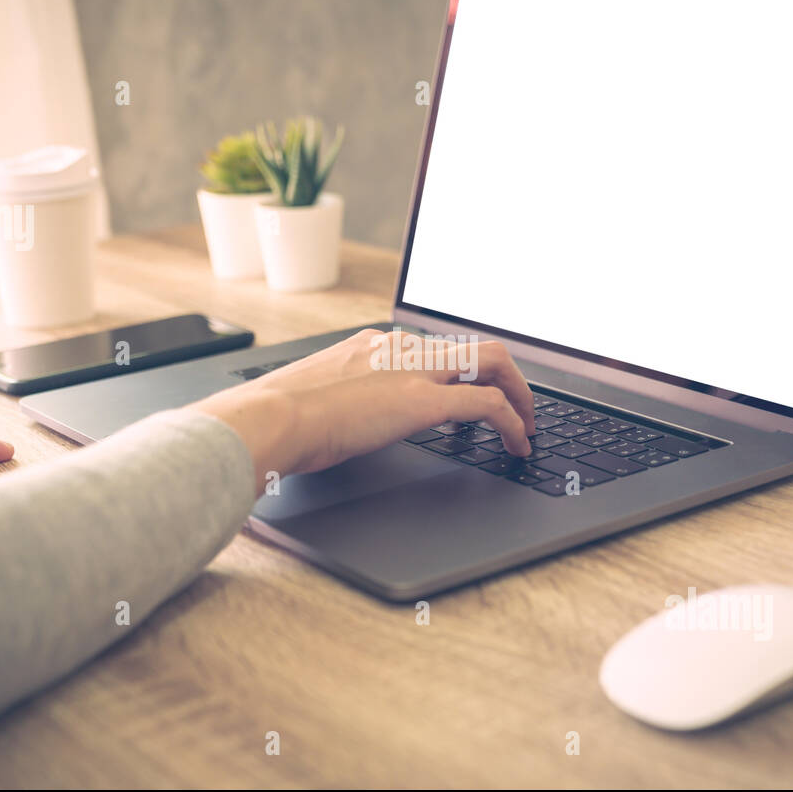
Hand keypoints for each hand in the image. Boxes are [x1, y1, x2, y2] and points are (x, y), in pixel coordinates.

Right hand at [189, 329, 536, 493]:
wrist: (267, 417)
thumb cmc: (278, 418)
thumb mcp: (317, 398)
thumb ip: (341, 400)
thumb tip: (341, 424)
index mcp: (373, 345)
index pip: (437, 349)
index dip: (465, 375)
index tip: (472, 396)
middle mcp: (399, 348)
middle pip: (476, 347)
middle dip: (508, 378)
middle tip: (518, 410)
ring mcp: (413, 371)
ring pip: (493, 364)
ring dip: (519, 398)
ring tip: (525, 430)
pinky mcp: (420, 401)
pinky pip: (487, 406)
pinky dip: (512, 424)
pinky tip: (516, 446)